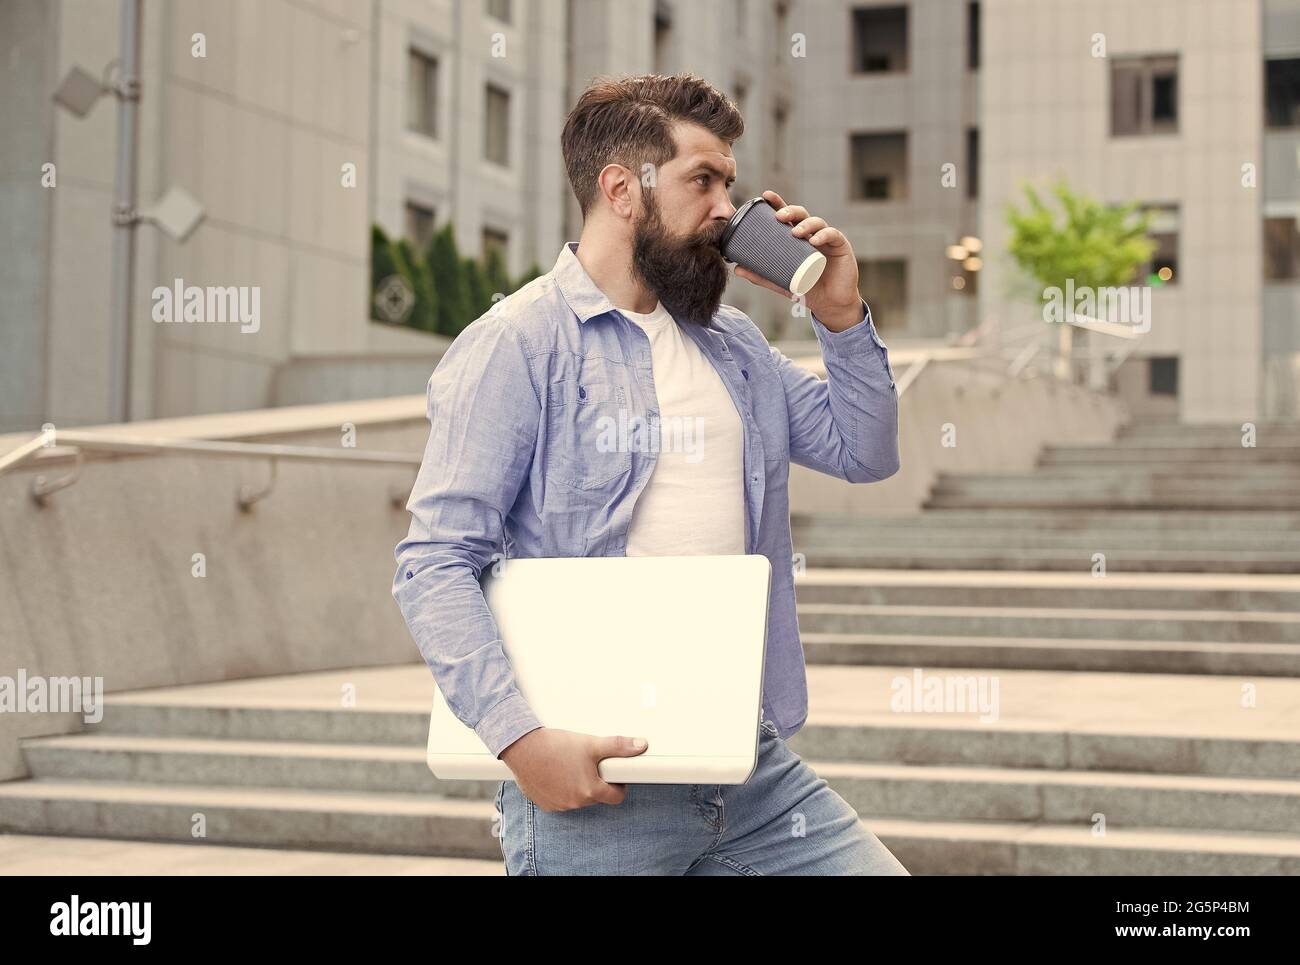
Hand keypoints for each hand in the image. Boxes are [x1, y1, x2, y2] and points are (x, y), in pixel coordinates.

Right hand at [498, 727, 649, 811]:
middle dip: (596, 782)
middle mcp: (575, 802)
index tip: (612, 772)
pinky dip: (561, 789)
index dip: (618, 784)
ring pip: (578, 798)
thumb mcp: (591, 744)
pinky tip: (556, 773)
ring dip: (578, 786)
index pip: (616, 796)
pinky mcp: (545, 804)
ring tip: (570, 766)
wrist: (523, 747)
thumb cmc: (556, 745)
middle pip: (596, 796)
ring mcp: (559, 805)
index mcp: (590, 791)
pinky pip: (560, 800)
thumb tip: (641, 745)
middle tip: (588, 763)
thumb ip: (618, 746)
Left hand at [733, 189, 863, 330]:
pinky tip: (814, 241)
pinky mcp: (841, 246)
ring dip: (805, 224)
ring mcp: (827, 239)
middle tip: (779, 217)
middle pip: (801, 214)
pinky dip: (823, 235)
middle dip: (790, 211)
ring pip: (817, 222)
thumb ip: (762, 275)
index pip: (787, 216)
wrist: (830, 304)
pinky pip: (832, 235)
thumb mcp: (781, 281)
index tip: (765, 196)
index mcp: (797, 238)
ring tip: (795, 232)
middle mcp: (811, 234)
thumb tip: (737, 269)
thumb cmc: (807, 288)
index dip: (778, 203)